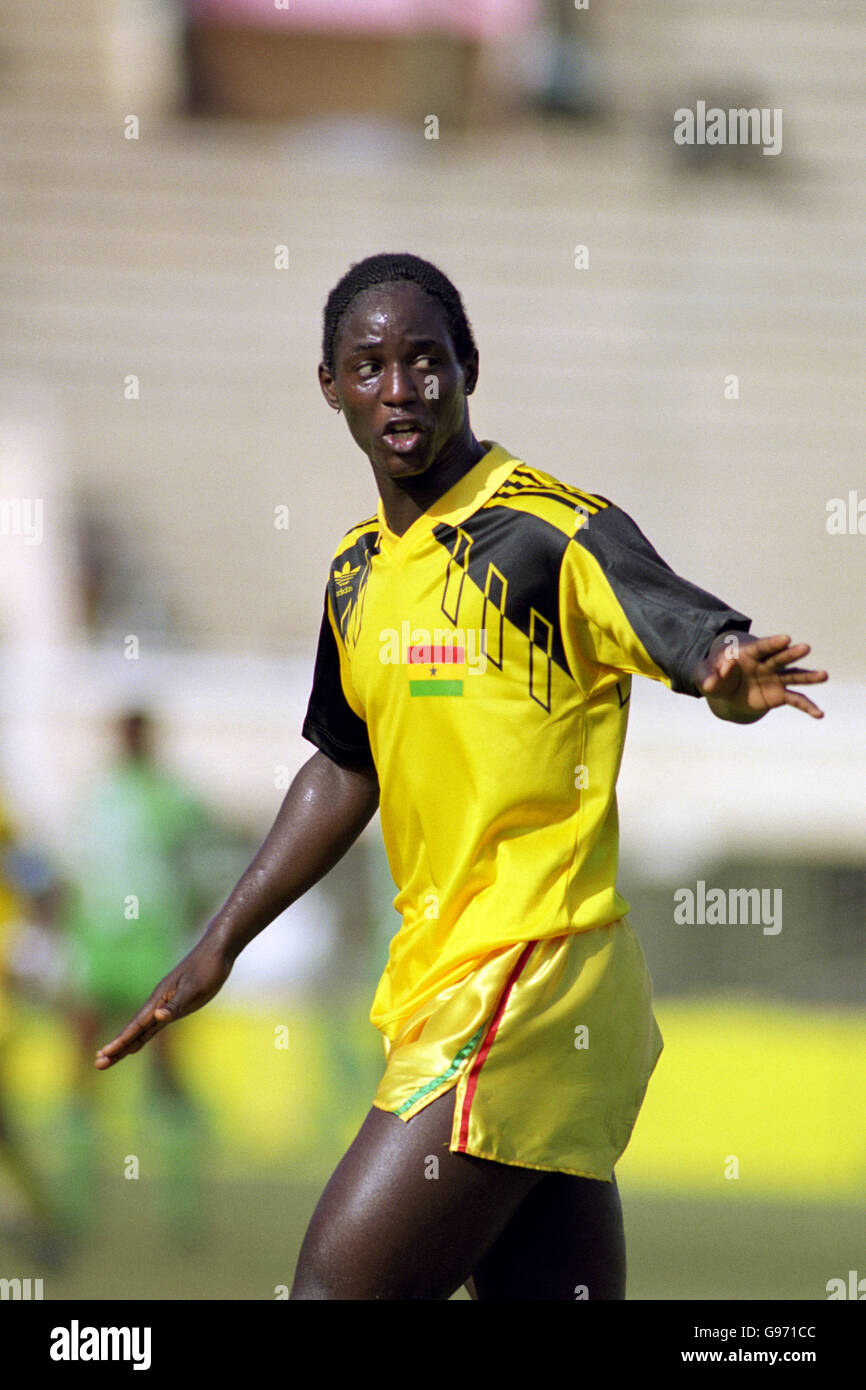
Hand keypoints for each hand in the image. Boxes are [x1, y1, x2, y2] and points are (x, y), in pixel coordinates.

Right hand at [94, 937, 233, 1069]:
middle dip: (117, 1048)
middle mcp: (157, 1003)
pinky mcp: (175, 1004)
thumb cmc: (208, 968)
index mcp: (159, 1000)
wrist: (217, 950)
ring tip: (110, 1057)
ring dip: (126, 1044)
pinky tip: (137, 1044)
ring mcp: (165, 1004)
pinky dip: (142, 1037)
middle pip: (133, 1030)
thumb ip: (176, 1004)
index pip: (135, 1026)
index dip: (121, 1042)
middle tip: (98, 1065)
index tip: (103, 1055)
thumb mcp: (194, 988)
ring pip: (141, 1030)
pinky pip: (153, 1026)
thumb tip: (157, 1017)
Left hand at [697, 632, 827, 720]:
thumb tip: (713, 681)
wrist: (724, 687)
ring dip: (808, 676)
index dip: (773, 643)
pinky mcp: (779, 694)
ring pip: (794, 676)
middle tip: (805, 648)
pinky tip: (819, 714)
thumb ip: (708, 677)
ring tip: (824, 675)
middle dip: (791, 654)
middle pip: (780, 658)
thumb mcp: (704, 675)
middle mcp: (766, 664)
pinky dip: (807, 707)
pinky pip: (796, 700)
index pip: (763, 647)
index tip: (786, 639)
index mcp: (749, 653)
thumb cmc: (713, 675)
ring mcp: (775, 678)